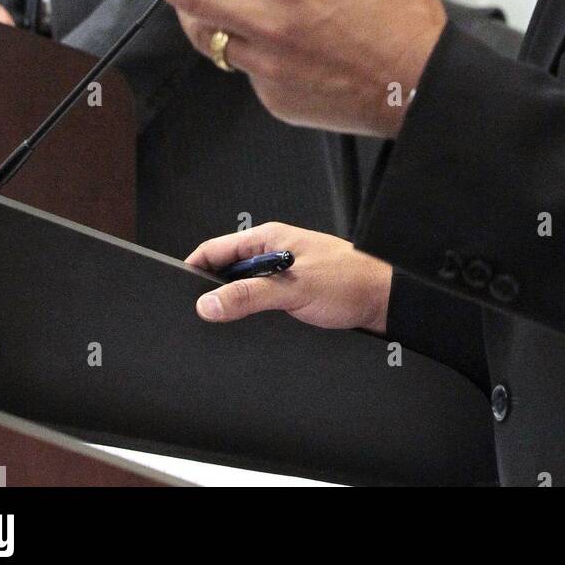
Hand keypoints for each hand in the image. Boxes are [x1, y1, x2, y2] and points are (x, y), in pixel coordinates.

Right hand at [186, 222, 391, 334]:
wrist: (385, 298)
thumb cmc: (349, 280)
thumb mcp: (293, 289)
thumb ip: (248, 296)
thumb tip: (208, 304)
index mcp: (269, 238)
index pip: (216, 249)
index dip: (194, 269)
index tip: (179, 292)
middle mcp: (274, 252)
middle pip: (227, 271)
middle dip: (212, 292)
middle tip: (201, 316)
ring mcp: (283, 273)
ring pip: (244, 289)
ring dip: (235, 305)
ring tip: (228, 323)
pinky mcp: (293, 293)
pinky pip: (261, 302)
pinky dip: (252, 314)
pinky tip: (253, 327)